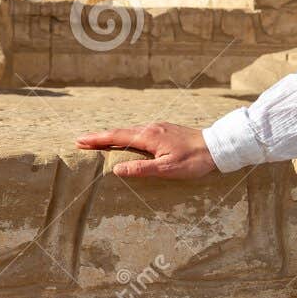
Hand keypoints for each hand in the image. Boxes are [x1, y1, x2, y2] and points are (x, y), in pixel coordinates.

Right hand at [74, 122, 216, 179]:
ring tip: (99, 142)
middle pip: (120, 131)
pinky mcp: (165, 130)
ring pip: (130, 131)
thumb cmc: (193, 160)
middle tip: (81, 141)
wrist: (216, 146)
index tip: (80, 140)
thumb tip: (117, 170)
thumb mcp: (167, 169)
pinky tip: (126, 141)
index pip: (116, 137)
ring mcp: (159, 127)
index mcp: (149, 136)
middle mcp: (151, 128)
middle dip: (100, 136)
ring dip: (113, 136)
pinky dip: (126, 136)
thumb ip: (141, 169)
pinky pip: (139, 132)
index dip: (97, 139)